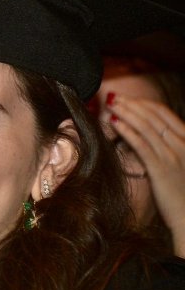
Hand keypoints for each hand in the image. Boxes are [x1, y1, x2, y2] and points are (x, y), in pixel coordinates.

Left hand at [108, 94, 184, 256]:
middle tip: (113, 97)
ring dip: (127, 112)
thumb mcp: (177, 163)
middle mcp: (182, 144)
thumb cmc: (181, 192)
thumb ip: (165, 147)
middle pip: (154, 117)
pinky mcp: (161, 168)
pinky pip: (142, 144)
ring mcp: (173, 155)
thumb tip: (143, 133)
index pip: (164, 114)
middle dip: (132, 104)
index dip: (144, 104)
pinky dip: (128, 131)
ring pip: (147, 126)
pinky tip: (115, 123)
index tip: (127, 99)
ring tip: (111, 105)